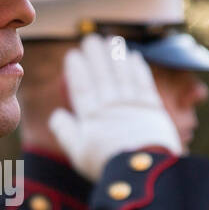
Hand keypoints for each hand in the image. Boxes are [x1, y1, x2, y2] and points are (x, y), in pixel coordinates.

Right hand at [48, 34, 181, 181]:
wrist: (143, 170)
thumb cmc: (107, 165)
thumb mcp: (78, 153)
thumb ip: (66, 132)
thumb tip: (56, 114)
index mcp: (91, 116)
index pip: (81, 87)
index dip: (77, 69)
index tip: (73, 55)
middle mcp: (111, 105)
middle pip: (101, 75)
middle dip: (95, 55)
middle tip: (90, 39)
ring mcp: (132, 105)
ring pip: (122, 74)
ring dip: (116, 56)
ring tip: (111, 41)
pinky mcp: (152, 108)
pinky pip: (143, 83)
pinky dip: (137, 68)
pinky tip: (134, 57)